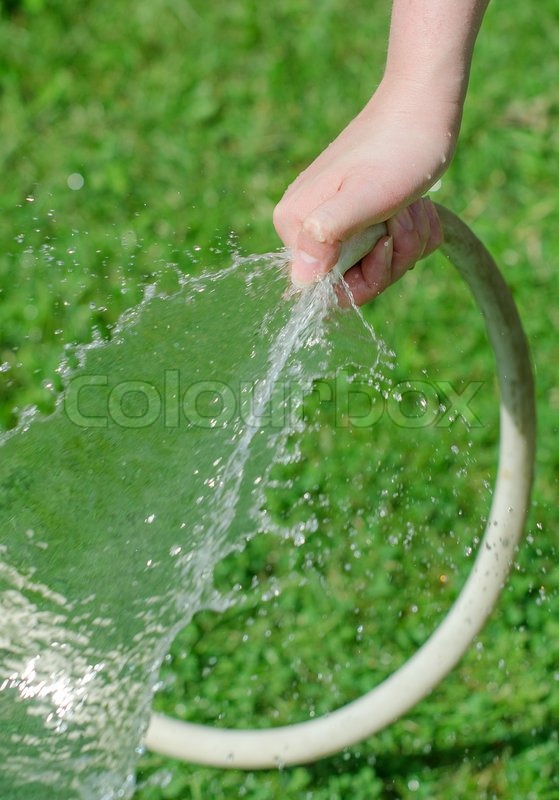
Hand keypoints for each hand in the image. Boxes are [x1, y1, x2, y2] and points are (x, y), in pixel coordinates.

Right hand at [273, 80, 455, 303]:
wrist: (423, 107)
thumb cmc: (398, 148)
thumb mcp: (366, 195)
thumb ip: (326, 235)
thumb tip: (301, 280)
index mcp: (296, 226)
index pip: (326, 291)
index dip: (366, 278)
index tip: (385, 241)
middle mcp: (306, 228)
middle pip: (354, 282)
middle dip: (392, 257)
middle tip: (401, 215)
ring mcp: (333, 223)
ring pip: (377, 267)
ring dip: (407, 241)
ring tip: (409, 203)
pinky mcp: (358, 218)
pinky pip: (389, 251)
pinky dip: (412, 232)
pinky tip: (416, 204)